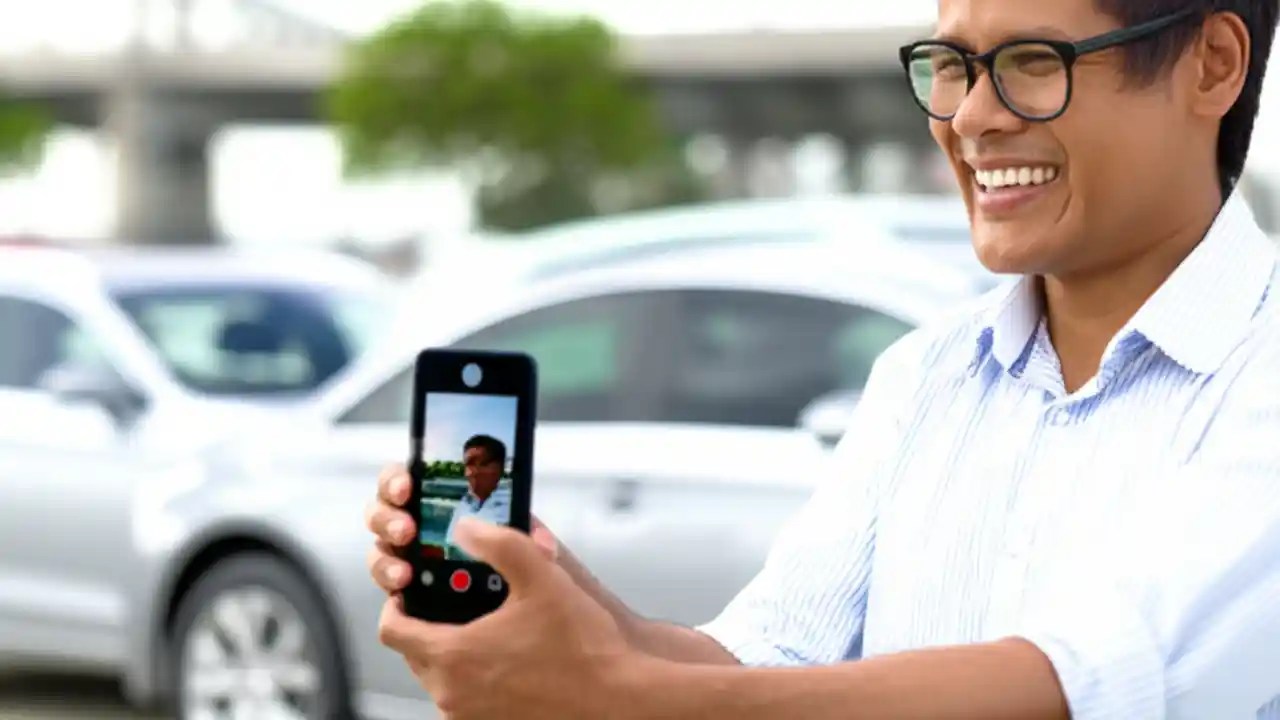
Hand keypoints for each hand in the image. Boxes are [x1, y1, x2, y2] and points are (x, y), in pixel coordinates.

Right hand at [364, 464, 558, 594]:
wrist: (547, 617)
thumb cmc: (545, 576)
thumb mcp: (546, 553)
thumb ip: (539, 543)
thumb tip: (539, 542)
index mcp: (456, 503)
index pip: (414, 479)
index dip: (400, 479)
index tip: (408, 488)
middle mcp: (428, 529)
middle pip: (386, 513)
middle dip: (388, 518)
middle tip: (406, 531)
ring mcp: (417, 563)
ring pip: (382, 553)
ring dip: (385, 561)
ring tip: (403, 575)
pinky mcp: (414, 599)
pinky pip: (392, 592)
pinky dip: (392, 593)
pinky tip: (402, 600)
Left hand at [377, 517, 642, 718]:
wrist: (619, 701)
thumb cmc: (584, 647)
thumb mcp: (543, 577)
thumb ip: (499, 543)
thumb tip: (466, 527)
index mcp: (454, 655)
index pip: (392, 629)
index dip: (395, 605)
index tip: (409, 592)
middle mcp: (453, 695)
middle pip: (415, 655)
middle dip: (427, 626)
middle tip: (452, 604)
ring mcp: (470, 717)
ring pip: (440, 680)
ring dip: (452, 655)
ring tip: (486, 630)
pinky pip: (466, 701)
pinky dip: (474, 680)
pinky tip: (508, 660)